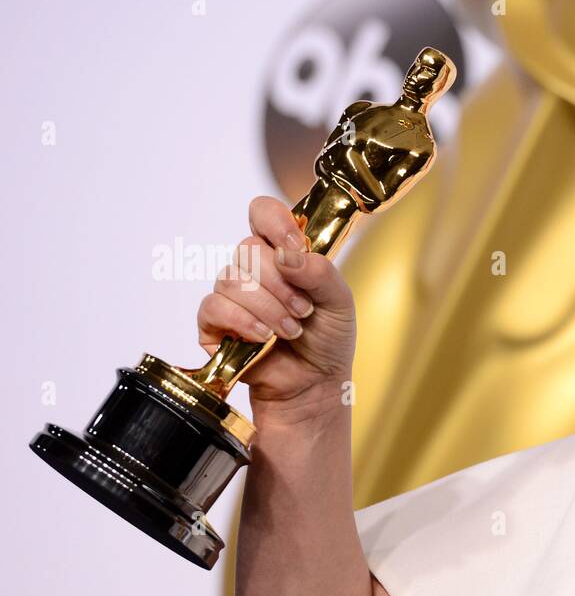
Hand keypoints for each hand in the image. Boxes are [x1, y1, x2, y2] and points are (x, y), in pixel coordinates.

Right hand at [196, 196, 356, 421]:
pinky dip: (243, 321)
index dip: (275, 223)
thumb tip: (288, 255)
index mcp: (282, 253)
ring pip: (232, 279)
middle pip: (247, 249)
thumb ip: (321, 272)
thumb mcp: (339, 302)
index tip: (295, 247)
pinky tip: (262, 338)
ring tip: (291, 331)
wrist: (315, 382)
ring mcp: (231, 294)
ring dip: (268, 308)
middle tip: (304, 310)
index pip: (263, 213)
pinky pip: (214, 307)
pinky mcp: (213, 323)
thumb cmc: (327, 339)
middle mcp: (253, 269)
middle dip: (281, 284)